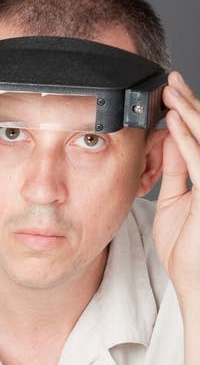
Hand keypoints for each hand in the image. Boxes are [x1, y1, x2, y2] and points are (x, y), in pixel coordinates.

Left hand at [153, 71, 199, 301]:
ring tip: (171, 91)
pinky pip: (199, 160)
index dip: (188, 113)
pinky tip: (174, 121)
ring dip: (189, 112)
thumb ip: (174, 171)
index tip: (170, 93)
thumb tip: (168, 139)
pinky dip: (186, 138)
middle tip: (170, 81)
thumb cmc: (187, 250)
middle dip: (189, 103)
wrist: (196, 283)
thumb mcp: (174, 202)